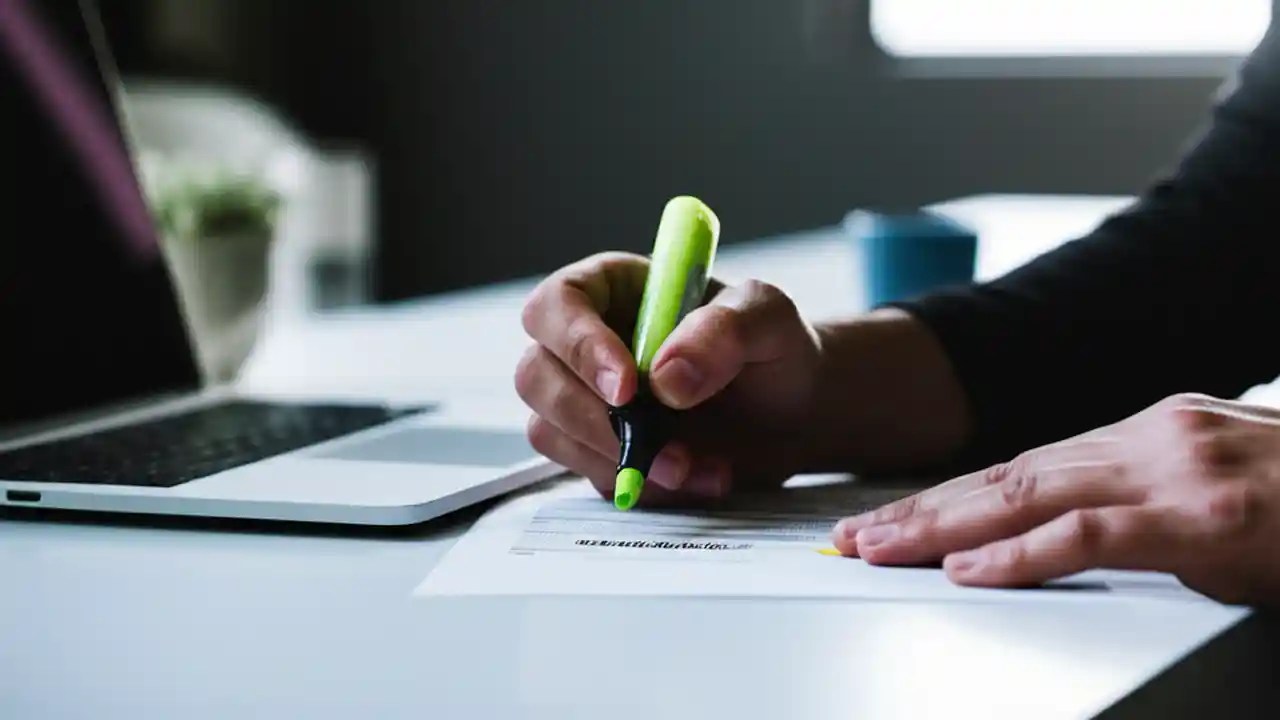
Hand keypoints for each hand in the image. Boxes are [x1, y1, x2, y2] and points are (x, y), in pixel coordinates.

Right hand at [516, 252, 823, 504]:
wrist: (795, 415)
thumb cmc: (776, 350)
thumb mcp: (769, 320)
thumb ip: (724, 332)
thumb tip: (666, 375)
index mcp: (614, 288)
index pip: (558, 304)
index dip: (578, 344)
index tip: (626, 388)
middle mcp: (587, 342)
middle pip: (537, 374)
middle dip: (594, 419)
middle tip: (664, 444)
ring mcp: (586, 400)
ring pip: (551, 431)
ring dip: (618, 460)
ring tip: (696, 465)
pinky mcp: (600, 450)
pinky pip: (590, 474)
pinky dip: (642, 486)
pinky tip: (699, 476)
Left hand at [832, 393, 1279, 605]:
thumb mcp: (1219, 488)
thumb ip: (1146, 501)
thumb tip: (1074, 530)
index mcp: (1148, 429)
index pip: (1025, 464)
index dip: (950, 494)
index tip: (892, 519)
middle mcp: (1150, 434)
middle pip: (1008, 473)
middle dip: (923, 509)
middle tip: (854, 538)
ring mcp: (1175, 467)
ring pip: (1029, 493)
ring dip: (942, 527)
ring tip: (879, 553)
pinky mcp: (1204, 513)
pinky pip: (1090, 533)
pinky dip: (1021, 553)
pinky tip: (967, 571)